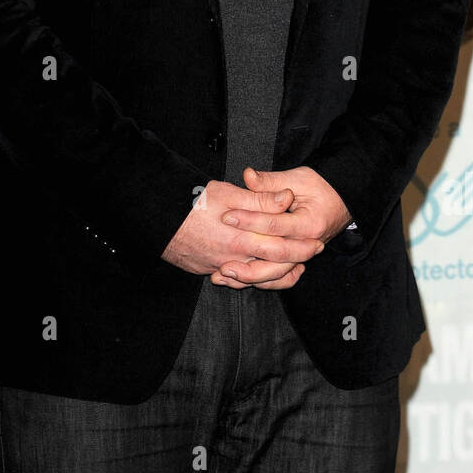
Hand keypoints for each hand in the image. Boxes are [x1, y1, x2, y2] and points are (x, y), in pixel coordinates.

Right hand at [161, 179, 323, 280]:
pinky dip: (253, 278)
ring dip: (278, 274)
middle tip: (312, 253)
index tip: (317, 242)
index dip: (302, 246)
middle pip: (273, 267)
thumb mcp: (227, 193)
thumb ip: (260, 199)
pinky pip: (236, 279)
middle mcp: (232, 259)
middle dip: (296, 261)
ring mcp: (219, 267)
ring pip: (256, 278)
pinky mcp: (207, 269)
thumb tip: (287, 199)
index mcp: (241, 239)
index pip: (281, 248)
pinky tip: (258, 271)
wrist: (155, 218)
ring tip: (294, 268)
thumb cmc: (190, 203)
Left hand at [210, 164, 351, 288]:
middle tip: (221, 257)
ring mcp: (303, 255)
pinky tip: (237, 280)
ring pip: (275, 274)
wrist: (342, 200)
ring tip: (224, 274)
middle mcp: (307, 244)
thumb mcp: (298, 178)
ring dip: (249, 277)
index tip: (227, 216)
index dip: (249, 220)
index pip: (274, 225)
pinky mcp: (296, 259)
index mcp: (309, 223)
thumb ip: (271, 181)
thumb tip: (248, 176)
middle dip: (246, 259)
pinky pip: (277, 276)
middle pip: (275, 258)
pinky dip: (258, 280)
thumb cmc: (321, 187)